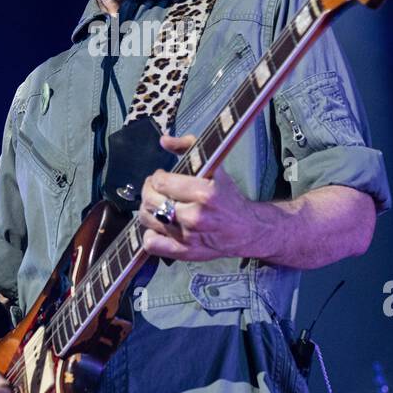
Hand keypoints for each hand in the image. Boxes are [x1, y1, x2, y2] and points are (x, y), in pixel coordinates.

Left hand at [136, 134, 274, 262]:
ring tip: (158, 204)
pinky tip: (158, 226)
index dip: (158, 177)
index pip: (161, 182)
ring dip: (147, 209)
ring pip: (147, 219)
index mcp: (204, 193)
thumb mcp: (215, 167)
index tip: (163, 177)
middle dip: (149, 190)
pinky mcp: (184, 252)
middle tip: (157, 189)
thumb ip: (189, 147)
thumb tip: (164, 140)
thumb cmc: (228, 197)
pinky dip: (149, 234)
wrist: (246, 229)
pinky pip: (152, 244)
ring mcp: (188, 237)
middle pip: (150, 200)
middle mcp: (194, 216)